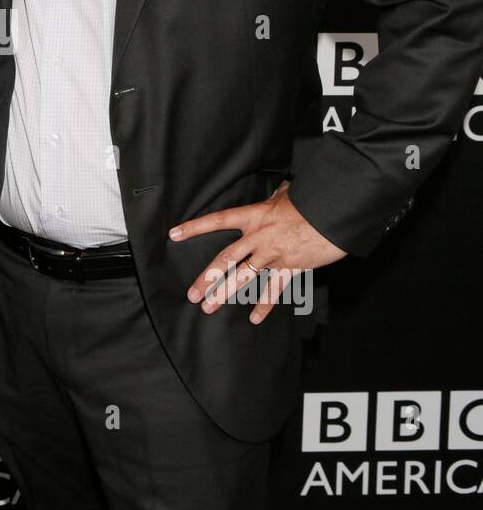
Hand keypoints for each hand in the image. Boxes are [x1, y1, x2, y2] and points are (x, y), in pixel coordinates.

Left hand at [168, 180, 346, 324]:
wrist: (334, 214)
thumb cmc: (312, 201)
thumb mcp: (289, 193)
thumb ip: (278, 197)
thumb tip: (281, 191)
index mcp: (254, 216)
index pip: (218, 220)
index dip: (195, 227)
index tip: (174, 234)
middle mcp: (259, 237)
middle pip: (226, 259)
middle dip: (207, 278)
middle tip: (193, 294)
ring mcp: (273, 255)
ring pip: (244, 277)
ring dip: (225, 294)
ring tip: (209, 307)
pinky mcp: (291, 268)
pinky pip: (274, 289)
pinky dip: (264, 304)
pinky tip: (254, 318)